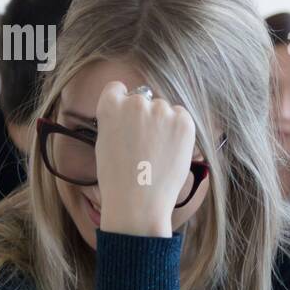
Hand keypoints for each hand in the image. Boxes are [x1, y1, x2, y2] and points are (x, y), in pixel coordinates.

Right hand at [94, 81, 195, 237]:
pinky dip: (179, 130)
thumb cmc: (118, 178)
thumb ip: (117, 120)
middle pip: (144, 100)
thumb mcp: (105, 142)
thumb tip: (132, 112)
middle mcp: (136, 103)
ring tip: (157, 153)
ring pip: (164, 110)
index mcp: (110, 105)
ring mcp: (161, 111)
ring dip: (163, 124)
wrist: (138, 201)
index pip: (118, 88)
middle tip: (144, 146)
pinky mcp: (183, 122)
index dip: (122, 104)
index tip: (127, 120)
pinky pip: (181, 117)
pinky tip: (170, 151)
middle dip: (145, 117)